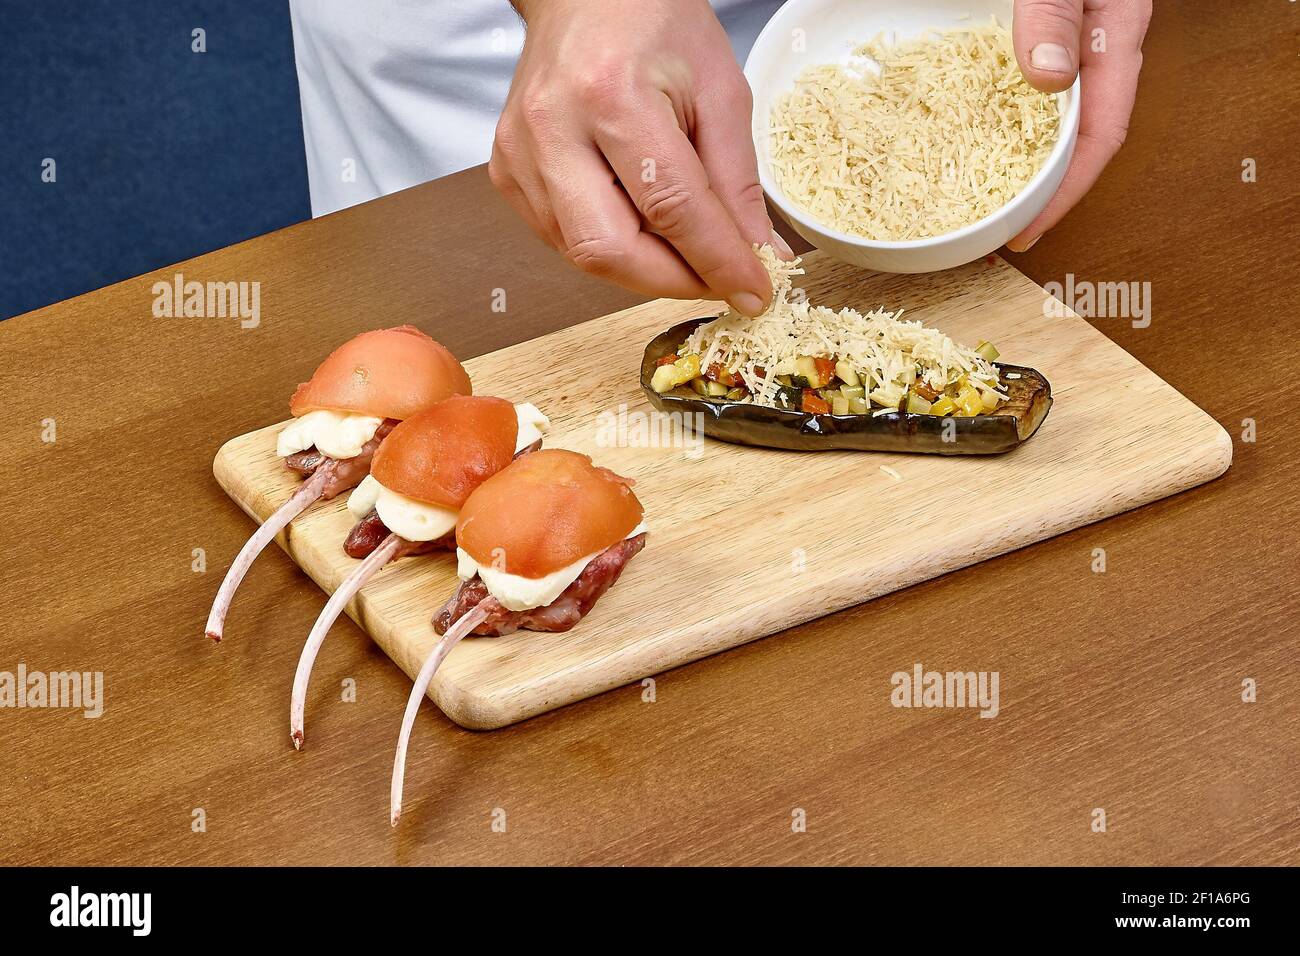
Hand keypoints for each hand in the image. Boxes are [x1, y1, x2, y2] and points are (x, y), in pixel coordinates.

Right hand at [492, 0, 783, 314]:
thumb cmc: (652, 22)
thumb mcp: (719, 91)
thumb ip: (739, 183)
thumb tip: (760, 256)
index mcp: (610, 96)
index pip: (671, 207)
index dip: (718, 261)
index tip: (754, 292)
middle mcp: (552, 130)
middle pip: (610, 249)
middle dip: (673, 279)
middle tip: (718, 277)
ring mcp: (519, 155)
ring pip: (584, 255)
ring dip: (645, 267)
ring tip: (683, 243)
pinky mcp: (506, 173)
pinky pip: (562, 240)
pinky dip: (612, 246)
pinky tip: (638, 220)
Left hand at [1008, 0, 1153, 250]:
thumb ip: (1054, 12)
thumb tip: (1049, 79)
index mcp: (1116, 34)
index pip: (1102, 133)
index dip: (1067, 191)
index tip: (1031, 231)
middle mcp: (1096, 45)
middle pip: (1078, 137)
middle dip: (1045, 193)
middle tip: (1005, 236)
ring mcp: (1068, 41)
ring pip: (1052, 117)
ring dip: (1024, 164)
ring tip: (992, 206)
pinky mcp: (1037, 33)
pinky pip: (1023, 89)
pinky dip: (1001, 122)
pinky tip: (976, 143)